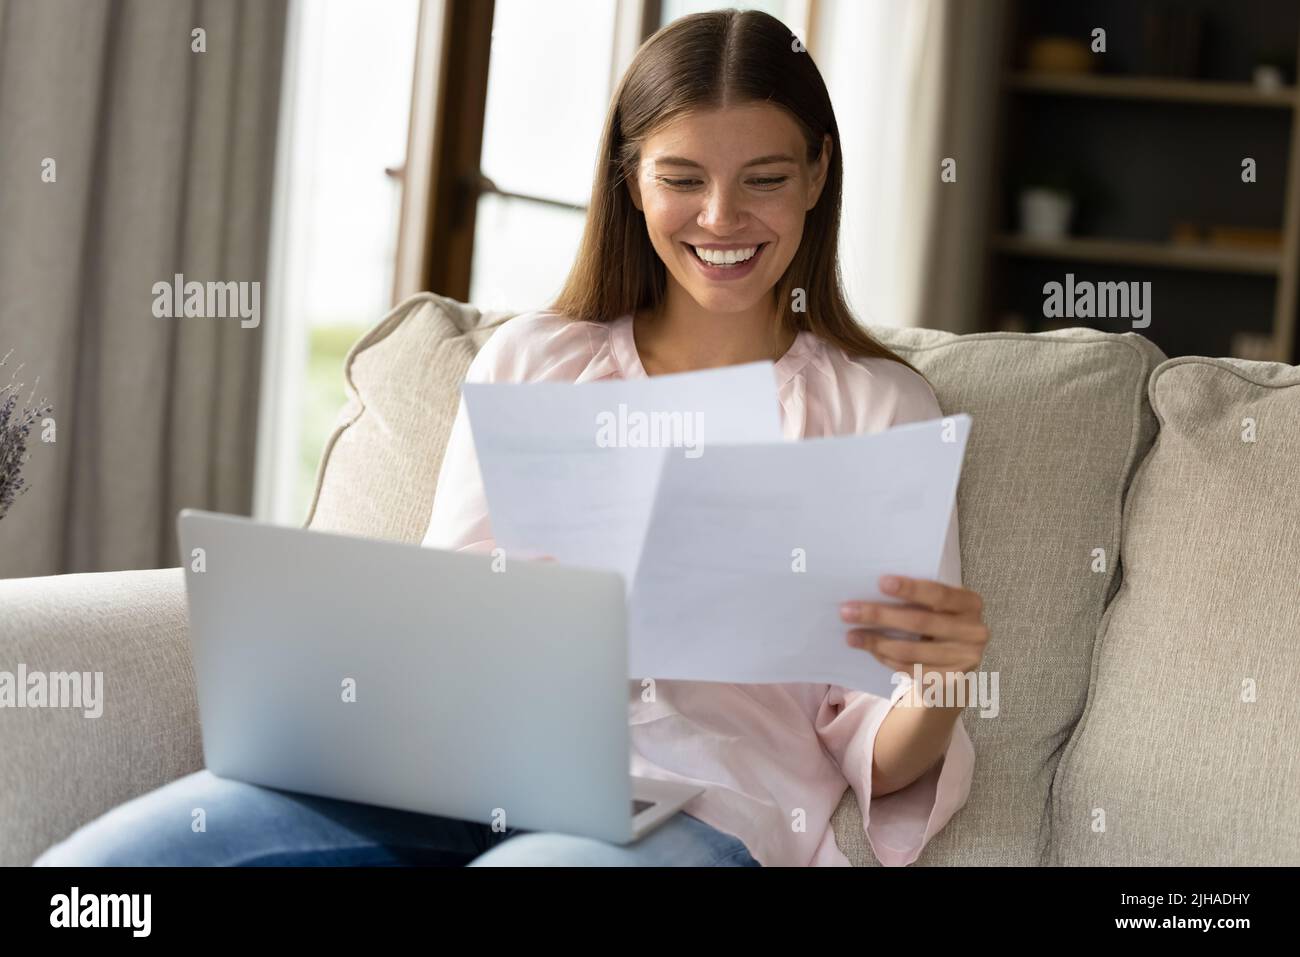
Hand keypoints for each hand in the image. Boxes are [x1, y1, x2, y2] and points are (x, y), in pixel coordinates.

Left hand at [839, 575, 988, 686]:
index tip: (880, 582)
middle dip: (879, 615)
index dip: (910, 588)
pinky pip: (910, 669)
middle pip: (920, 622)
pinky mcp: (950, 682)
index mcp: (971, 603)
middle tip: (847, 611)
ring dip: (876, 642)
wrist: (955, 666)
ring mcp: (965, 660)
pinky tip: (871, 650)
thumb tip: (868, 590)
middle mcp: (975, 631)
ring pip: (911, 650)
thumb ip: (918, 599)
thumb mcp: (938, 608)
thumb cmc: (938, 624)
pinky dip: (886, 659)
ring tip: (851, 636)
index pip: (939, 594)